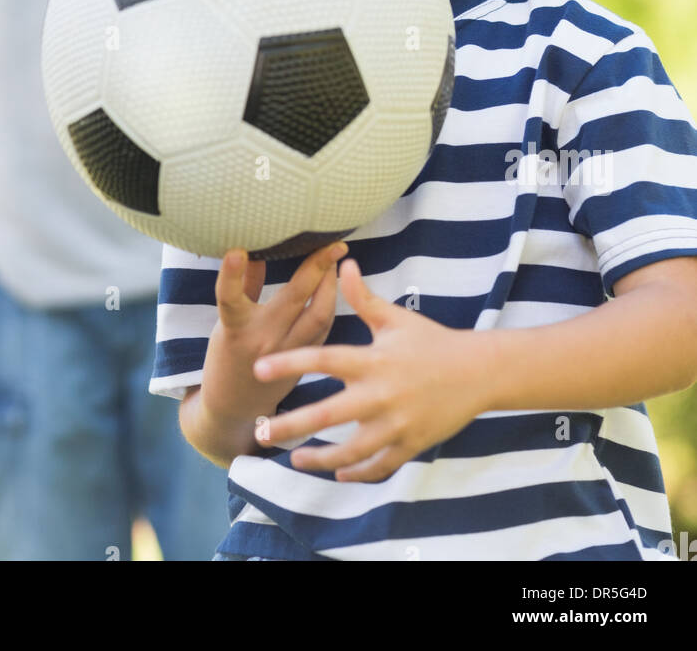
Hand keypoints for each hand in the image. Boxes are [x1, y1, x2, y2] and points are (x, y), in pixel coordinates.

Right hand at [200, 241, 349, 433]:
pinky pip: (324, 327)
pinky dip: (330, 303)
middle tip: (332, 242)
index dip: (231, 275)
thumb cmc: (227, 355)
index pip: (230, 298)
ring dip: (331, 284)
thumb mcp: (226, 322)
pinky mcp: (304, 362)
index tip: (236, 250)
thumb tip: (255, 249)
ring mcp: (287, 353)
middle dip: (317, 267)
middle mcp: (262, 340)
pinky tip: (334, 285)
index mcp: (235, 328)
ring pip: (319, 314)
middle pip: (294, 298)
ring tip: (337, 259)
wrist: (236, 407)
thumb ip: (244, 286)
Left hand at [251, 257, 491, 481]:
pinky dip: (357, 473)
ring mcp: (396, 425)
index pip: (323, 359)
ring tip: (294, 459)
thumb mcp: (396, 319)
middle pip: (326, 415)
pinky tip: (338, 474)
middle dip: (290, 425)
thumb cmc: (432, 341)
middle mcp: (380, 395)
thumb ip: (364, 298)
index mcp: (373, 360)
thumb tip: (343, 262)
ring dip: (319, 458)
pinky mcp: (410, 446)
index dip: (289, 362)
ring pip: (349, 451)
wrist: (479, 372)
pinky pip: (379, 467)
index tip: (259, 368)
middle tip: (259, 431)